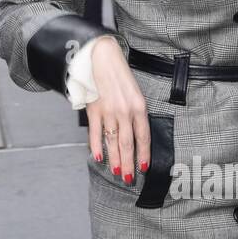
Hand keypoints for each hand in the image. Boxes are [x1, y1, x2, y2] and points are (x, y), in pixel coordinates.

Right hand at [86, 37, 150, 183]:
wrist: (103, 59)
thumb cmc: (121, 77)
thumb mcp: (136, 94)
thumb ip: (136, 115)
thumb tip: (136, 137)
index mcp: (139, 108)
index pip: (143, 137)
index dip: (143, 155)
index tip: (143, 168)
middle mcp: (125, 112)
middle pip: (128, 144)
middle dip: (128, 164)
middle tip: (128, 178)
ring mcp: (108, 112)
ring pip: (112, 142)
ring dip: (114, 160)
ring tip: (116, 173)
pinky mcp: (94, 110)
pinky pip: (95, 133)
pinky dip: (96, 147)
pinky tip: (99, 158)